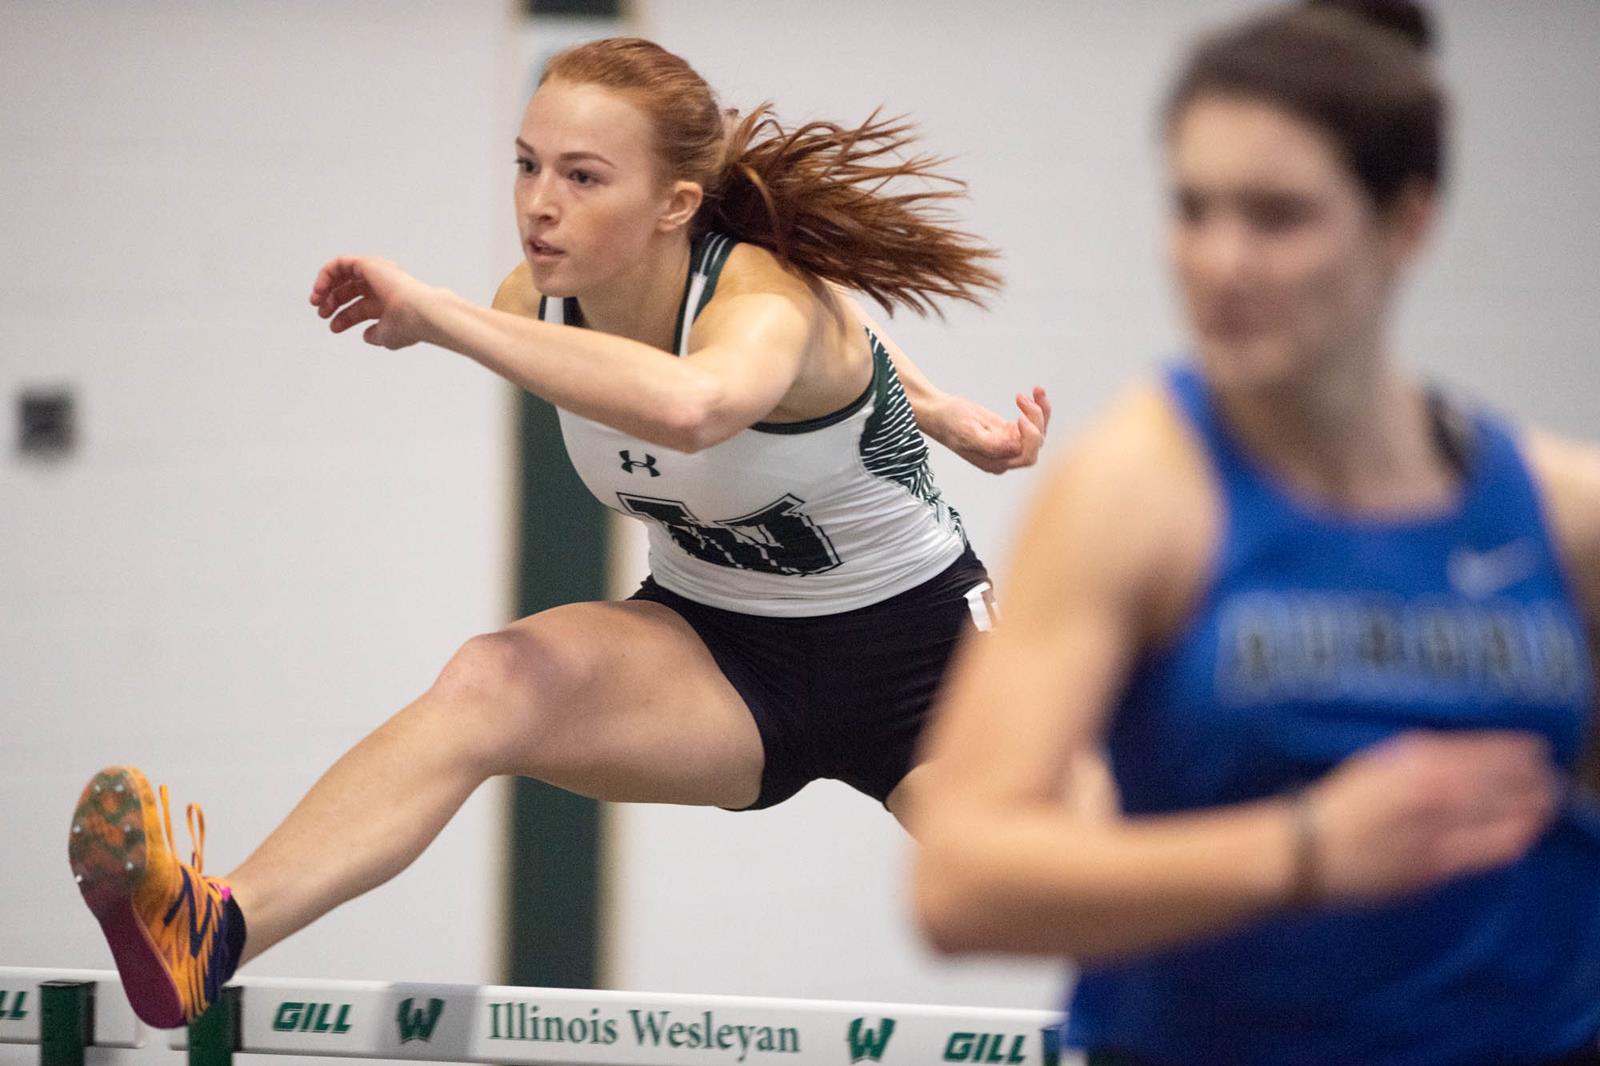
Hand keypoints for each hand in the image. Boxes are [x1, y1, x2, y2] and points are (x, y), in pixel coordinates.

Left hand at [309, 256, 437, 349]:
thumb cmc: (409, 325)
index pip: (359, 308)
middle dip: (332, 303)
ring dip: (326, 287)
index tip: (333, 327)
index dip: (343, 318)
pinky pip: (340, 264)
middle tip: (322, 314)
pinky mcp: (368, 265)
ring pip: (343, 275)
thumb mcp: (387, 337)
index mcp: (387, 303)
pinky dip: (326, 275)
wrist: (419, 313)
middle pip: (349, 292)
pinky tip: (320, 289)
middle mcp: (382, 287)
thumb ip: (376, 335)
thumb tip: (366, 336)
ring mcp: (375, 274)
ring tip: (316, 300)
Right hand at [933, 386, 1050, 473]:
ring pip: (1038, 430)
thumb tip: (1014, 447)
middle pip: (1036, 443)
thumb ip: (992, 444)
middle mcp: (1005, 456)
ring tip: (1035, 391)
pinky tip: (1036, 392)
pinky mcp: (1010, 431)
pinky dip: (1038, 406)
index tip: (1020, 419)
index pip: (1027, 457)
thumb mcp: (968, 432)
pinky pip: (1032, 421)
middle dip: (1036, 420)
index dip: (1030, 438)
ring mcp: (1009, 443)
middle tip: (1023, 400)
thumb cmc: (949, 423)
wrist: (939, 412)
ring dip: (1040, 410)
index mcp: (996, 462)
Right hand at [1304, 730, 1560, 904]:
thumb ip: (1418, 756)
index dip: (1519, 751)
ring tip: (1547, 801)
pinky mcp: (1442, 862)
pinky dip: (1518, 836)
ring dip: (1534, 804)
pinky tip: (1527, 831)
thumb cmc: (1337, 805)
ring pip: (1508, 812)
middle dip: (1534, 777)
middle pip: (1507, 779)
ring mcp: (1442, 826)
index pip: (1488, 750)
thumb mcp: (1377, 763)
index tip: (1535, 749)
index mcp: (1417, 758)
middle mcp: (1437, 788)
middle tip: (1549, 777)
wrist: (1308, 850)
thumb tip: (1460, 756)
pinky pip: (1494, 847)